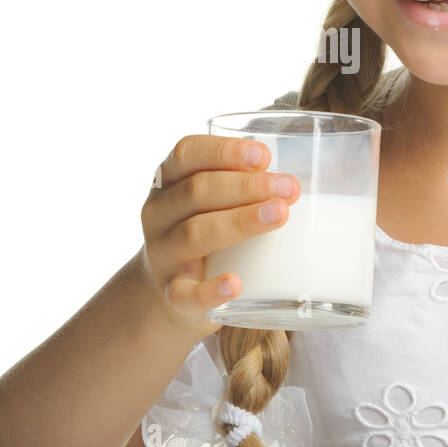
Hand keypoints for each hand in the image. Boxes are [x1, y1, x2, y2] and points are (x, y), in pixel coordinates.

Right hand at [139, 134, 299, 340]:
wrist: (171, 293)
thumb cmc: (204, 233)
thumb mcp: (210, 203)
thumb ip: (240, 187)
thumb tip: (289, 183)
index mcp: (167, 182)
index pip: (186, 154)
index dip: (224, 151)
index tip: (265, 155)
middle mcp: (158, 215)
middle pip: (196, 191)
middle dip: (246, 186)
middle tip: (288, 188)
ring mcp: (162, 256)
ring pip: (194, 234)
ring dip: (240, 222)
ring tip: (279, 215)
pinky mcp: (171, 295)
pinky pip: (186, 294)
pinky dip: (210, 290)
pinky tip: (235, 284)